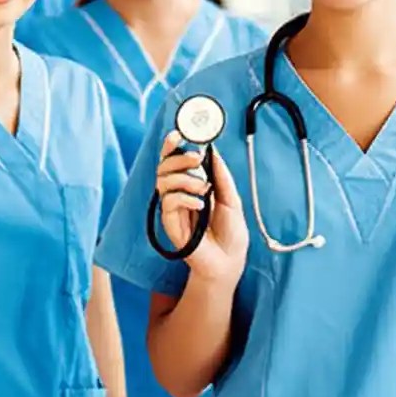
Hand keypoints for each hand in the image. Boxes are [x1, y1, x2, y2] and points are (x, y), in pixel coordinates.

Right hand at [155, 131, 248, 284]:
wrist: (229, 262)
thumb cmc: (231, 233)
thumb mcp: (232, 199)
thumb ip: (221, 176)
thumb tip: (213, 152)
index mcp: (192, 186)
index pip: (175, 161)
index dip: (172, 146)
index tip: (178, 134)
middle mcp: (179, 194)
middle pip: (164, 167)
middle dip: (178, 158)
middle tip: (196, 158)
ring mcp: (173, 209)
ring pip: (163, 181)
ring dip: (184, 178)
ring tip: (203, 188)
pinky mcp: (169, 224)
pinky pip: (168, 202)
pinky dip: (184, 198)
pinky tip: (200, 205)